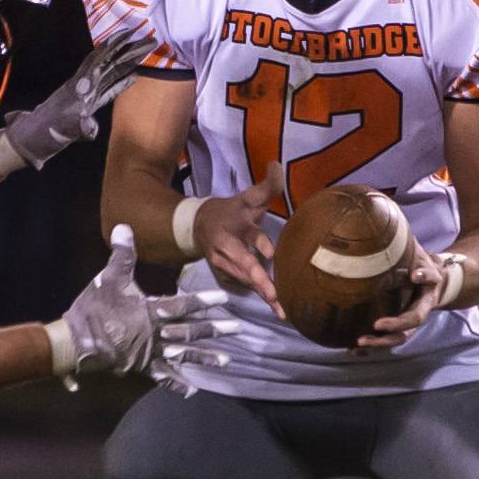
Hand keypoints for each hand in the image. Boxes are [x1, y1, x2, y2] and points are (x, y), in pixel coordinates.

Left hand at [0, 29, 157, 169]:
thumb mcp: (59, 132)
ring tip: (144, 53)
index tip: (129, 35)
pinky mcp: (85, 106)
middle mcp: (82, 88)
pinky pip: (107, 90)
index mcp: (77, 89)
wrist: (28, 142)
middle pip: (108, 64)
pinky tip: (131, 78)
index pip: (98, 62)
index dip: (113, 48)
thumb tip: (91, 126)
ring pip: (109, 75)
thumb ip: (77, 129)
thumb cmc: (41, 136)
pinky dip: (120, 82)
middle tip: (148, 42)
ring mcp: (84, 96)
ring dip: (126, 64)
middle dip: (127, 52)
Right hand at [57, 225, 239, 392]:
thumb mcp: (108, 278)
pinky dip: (176, 384)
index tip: (224, 299)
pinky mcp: (140, 367)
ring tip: (226, 361)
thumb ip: (121, 255)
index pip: (183, 304)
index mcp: (150, 311)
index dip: (204, 301)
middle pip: (189, 331)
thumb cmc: (92, 308)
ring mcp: (149, 352)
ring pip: (182, 355)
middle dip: (214, 330)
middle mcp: (155, 333)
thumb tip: (124, 227)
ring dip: (204, 357)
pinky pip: (161, 377)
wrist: (76, 341)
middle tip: (237, 329)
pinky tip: (192, 390)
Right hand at [193, 161, 285, 317]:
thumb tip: (278, 166)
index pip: (250, 239)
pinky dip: (260, 296)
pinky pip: (245, 287)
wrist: (195, 227)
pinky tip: (277, 307)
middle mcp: (227, 253)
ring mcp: (225, 267)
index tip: (271, 253)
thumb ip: (265, 186)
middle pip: (246, 270)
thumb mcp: (245, 199)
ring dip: (263, 295)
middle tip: (277, 301)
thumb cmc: (228, 212)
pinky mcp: (226, 276)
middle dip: (261, 285)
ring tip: (282, 312)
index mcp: (233, 233)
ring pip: (246, 282)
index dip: (261, 246)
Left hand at [358, 240, 444, 351]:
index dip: (425, 279)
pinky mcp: (394, 326)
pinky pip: (384, 339)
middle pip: (412, 324)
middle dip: (395, 327)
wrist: (430, 281)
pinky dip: (369, 347)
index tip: (415, 276)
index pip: (431, 283)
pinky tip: (350, 349)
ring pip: (398, 337)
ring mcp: (407, 320)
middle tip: (377, 325)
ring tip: (358, 342)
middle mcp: (420, 308)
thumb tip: (384, 217)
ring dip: (379, 342)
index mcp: (428, 289)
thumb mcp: (419, 253)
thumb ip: (407, 244)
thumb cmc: (420, 264)